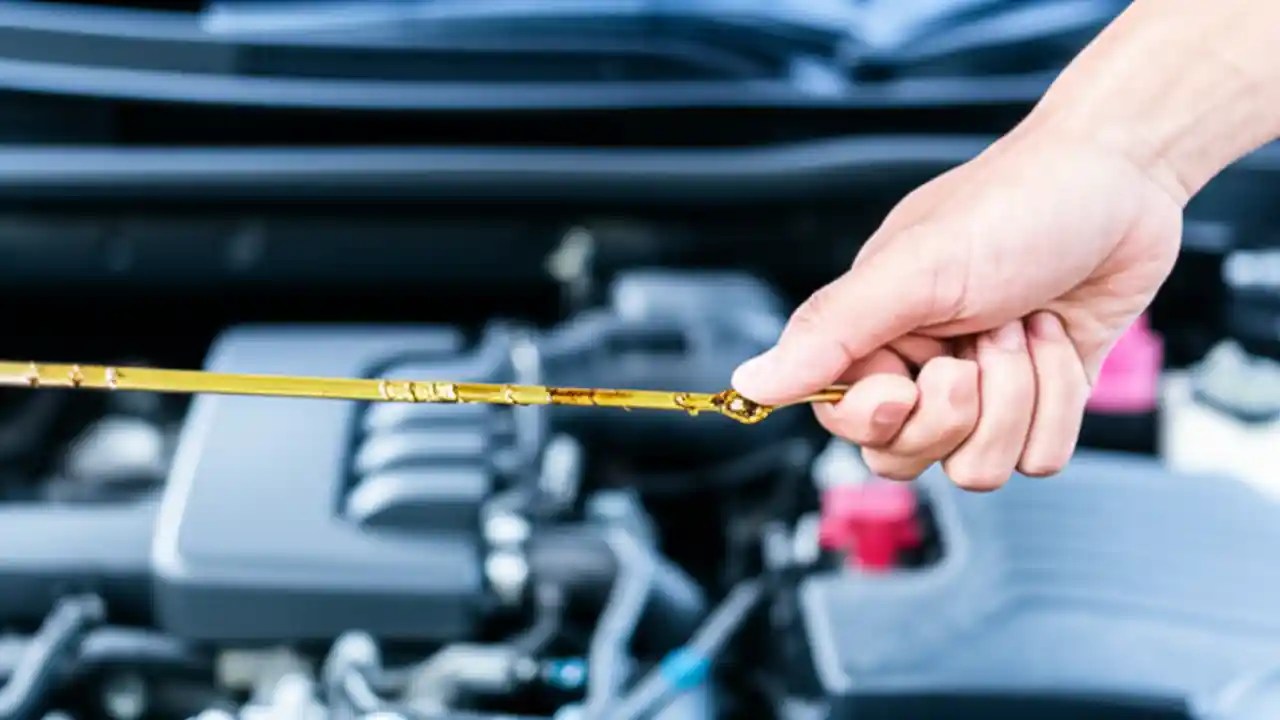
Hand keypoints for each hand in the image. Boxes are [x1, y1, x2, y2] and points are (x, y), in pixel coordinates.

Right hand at [732, 121, 1182, 489]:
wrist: (1123, 177)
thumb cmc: (1014, 205)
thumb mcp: (914, 268)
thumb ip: (830, 330)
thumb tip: (750, 381)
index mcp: (872, 334)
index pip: (845, 424)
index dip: (879, 416)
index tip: (908, 377)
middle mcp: (921, 368)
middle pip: (908, 458)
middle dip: (957, 409)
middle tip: (981, 337)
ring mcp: (984, 392)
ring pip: (979, 468)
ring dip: (1017, 396)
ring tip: (1024, 326)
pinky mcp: (1043, 402)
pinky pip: (1042, 456)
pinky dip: (1061, 399)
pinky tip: (1057, 338)